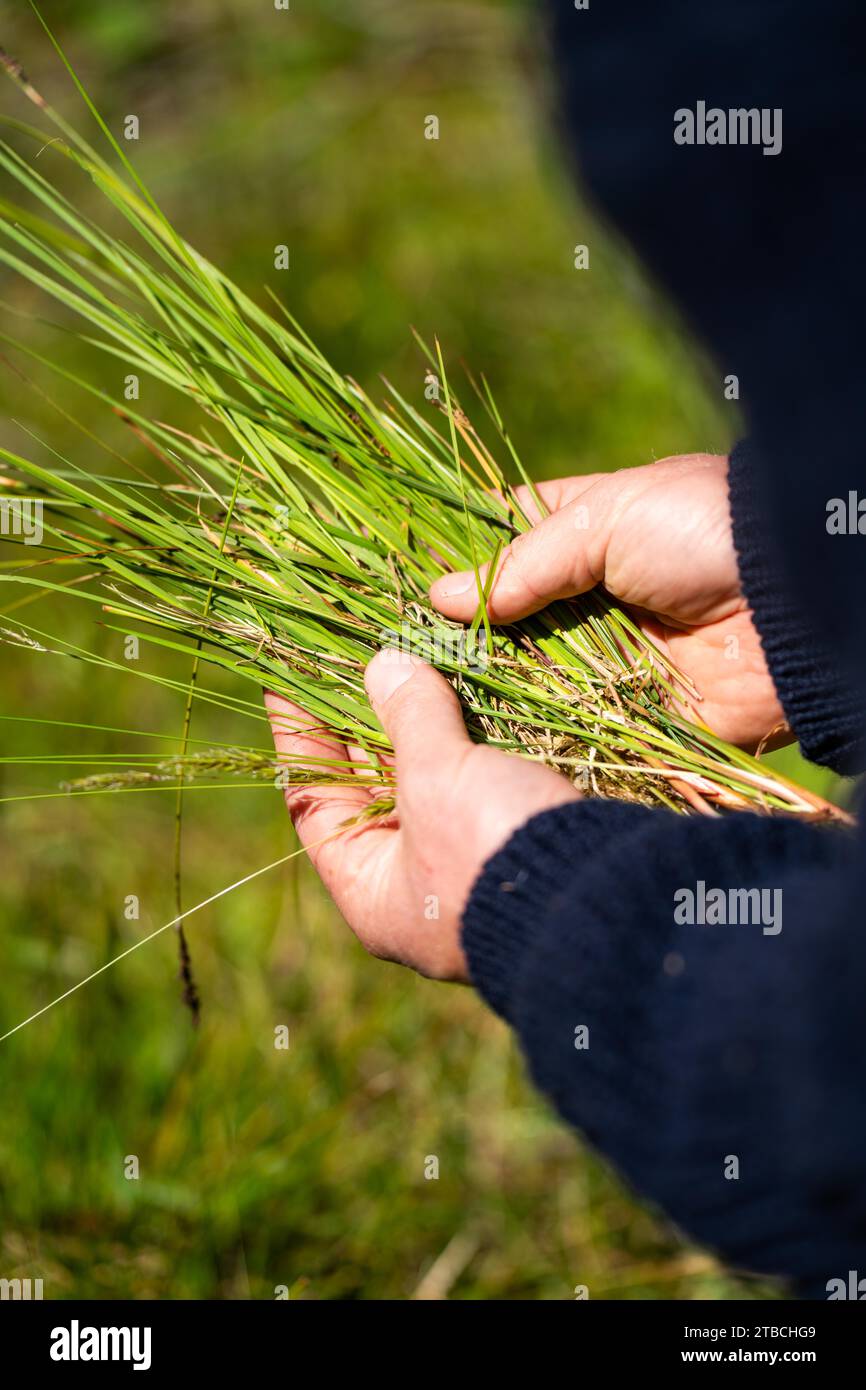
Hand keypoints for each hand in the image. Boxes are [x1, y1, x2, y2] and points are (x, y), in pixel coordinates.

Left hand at [266, 651, 578, 980]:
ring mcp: (472, 866)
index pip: (314, 801)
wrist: (612, 896)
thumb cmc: (492, 851)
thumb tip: (384, 665)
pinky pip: (479, 778)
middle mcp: (417, 888)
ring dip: (421, 721)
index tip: (286, 677)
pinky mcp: (520, 838)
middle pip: (372, 789)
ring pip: (431, 780)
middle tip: (352, 654)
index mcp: (374, 894)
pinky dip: (468, 734)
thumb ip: (408, 719)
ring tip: (407, 655)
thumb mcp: (436, 780)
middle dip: (364, 721)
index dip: (300, 735)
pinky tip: (465, 684)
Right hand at [430, 454, 788, 751]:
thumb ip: (525, 562)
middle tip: (393, 653)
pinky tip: (467, 741)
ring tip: (414, 700)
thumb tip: (443, 598)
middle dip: (458, 634)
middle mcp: (591, 596)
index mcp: (587, 532)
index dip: (454, 559)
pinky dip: (526, 733)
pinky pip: (567, 725)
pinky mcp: (629, 713)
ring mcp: (607, 658)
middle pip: (508, 616)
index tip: (398, 582)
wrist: (797, 605)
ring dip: (482, 686)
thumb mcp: (608, 517)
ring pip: (527, 675)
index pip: (504, 539)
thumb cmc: (703, 530)